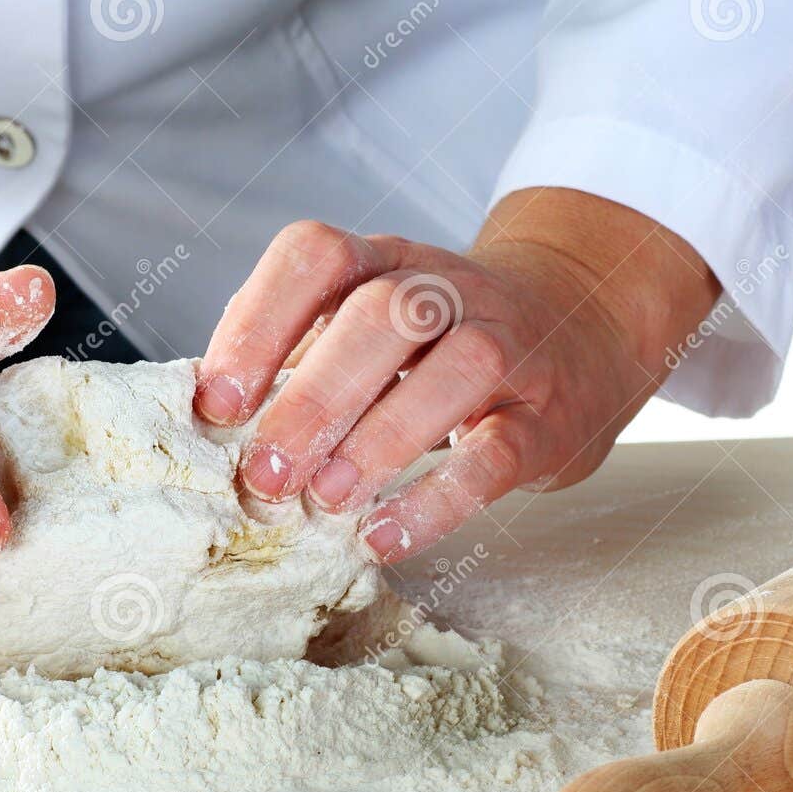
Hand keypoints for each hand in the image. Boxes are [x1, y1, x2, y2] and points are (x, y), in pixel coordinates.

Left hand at [194, 189, 720, 562]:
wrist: (584, 323)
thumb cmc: (441, 339)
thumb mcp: (370, 320)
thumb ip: (300, 354)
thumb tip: (208, 419)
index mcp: (383, 261)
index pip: (315, 256)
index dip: (258, 322)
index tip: (217, 403)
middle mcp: (446, 289)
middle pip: (382, 314)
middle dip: (313, 398)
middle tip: (264, 474)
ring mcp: (508, 345)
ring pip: (453, 371)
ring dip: (378, 440)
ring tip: (323, 502)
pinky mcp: (546, 417)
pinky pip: (497, 453)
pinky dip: (439, 498)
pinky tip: (386, 535)